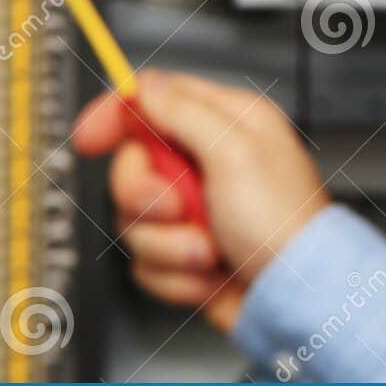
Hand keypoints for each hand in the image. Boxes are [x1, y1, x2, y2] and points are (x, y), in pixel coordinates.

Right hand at [72, 71, 329, 331]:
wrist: (296, 300)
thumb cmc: (285, 224)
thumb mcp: (236, 151)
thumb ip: (184, 112)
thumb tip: (146, 86)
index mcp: (227, 123)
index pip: (155, 98)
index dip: (115, 114)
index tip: (89, 138)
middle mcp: (209, 161)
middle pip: (134, 164)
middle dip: (146, 195)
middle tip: (179, 208)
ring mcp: (196, 209)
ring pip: (135, 218)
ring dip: (168, 243)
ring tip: (209, 249)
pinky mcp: (186, 252)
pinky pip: (146, 260)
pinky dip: (175, 275)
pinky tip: (208, 274)